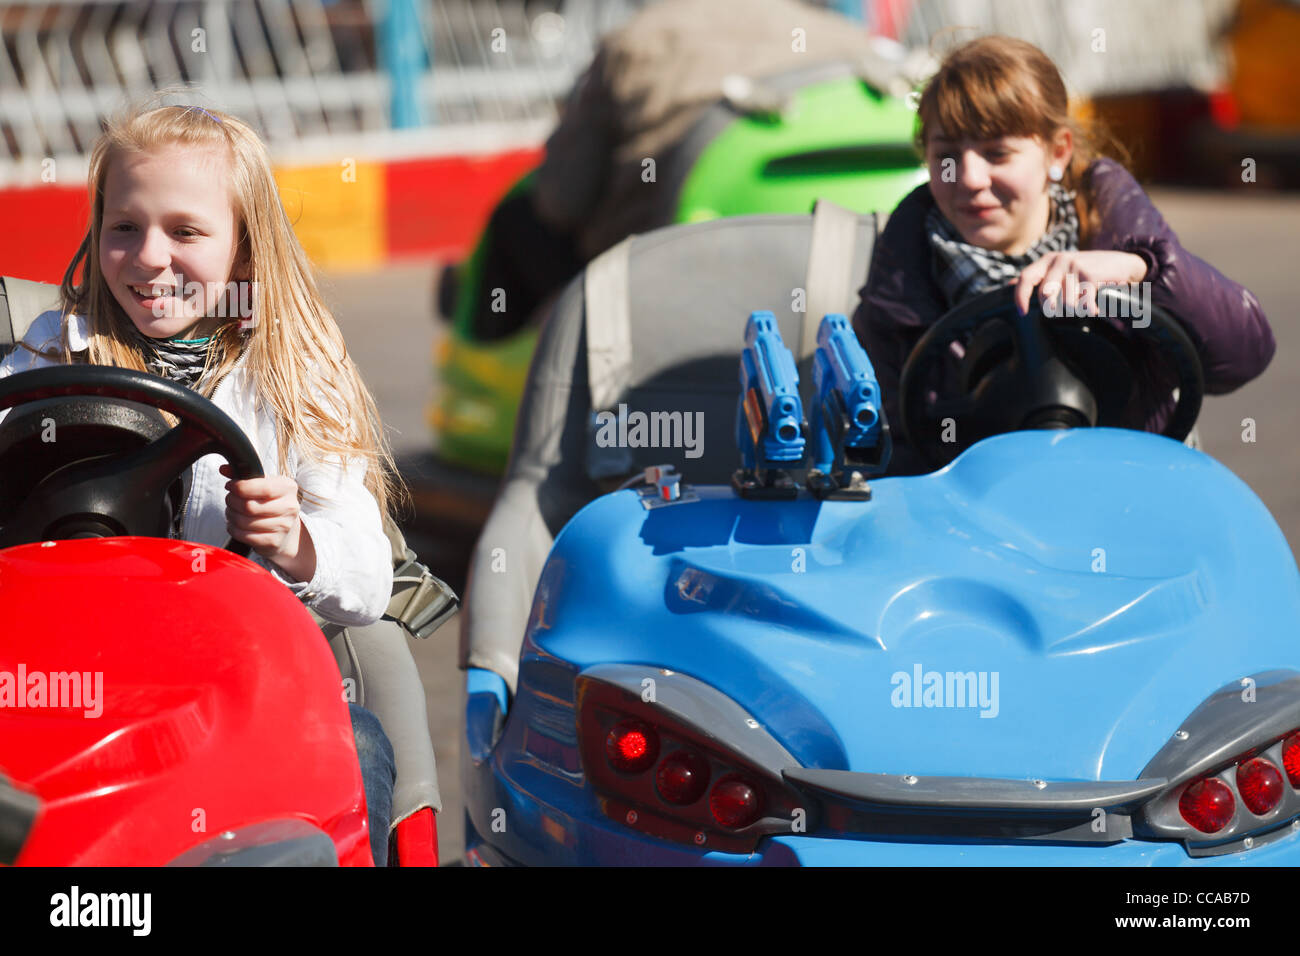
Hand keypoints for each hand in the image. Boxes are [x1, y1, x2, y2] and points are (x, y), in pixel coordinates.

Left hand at [219, 463, 316, 581]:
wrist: (285, 527)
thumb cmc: (270, 501)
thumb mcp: (261, 483)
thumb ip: (243, 474)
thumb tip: (224, 469)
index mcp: (288, 487)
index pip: (263, 488)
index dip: (241, 487)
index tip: (231, 486)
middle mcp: (290, 507)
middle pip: (249, 506)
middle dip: (232, 502)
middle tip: (230, 500)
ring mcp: (283, 526)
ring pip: (244, 522)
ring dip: (231, 516)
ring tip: (232, 512)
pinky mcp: (274, 541)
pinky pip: (244, 536)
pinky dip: (234, 529)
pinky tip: (236, 525)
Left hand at [1014, 250, 1148, 317]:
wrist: (1123, 264)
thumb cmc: (1087, 271)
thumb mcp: (1060, 271)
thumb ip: (1038, 278)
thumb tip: (1009, 286)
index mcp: (1048, 260)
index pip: (1025, 277)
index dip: (1020, 297)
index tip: (1022, 313)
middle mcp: (1059, 260)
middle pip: (1044, 294)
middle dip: (1053, 308)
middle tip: (1066, 309)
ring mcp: (1074, 266)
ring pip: (1063, 301)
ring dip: (1075, 309)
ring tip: (1085, 304)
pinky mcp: (1090, 274)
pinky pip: (1082, 302)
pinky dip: (1089, 309)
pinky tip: (1096, 307)